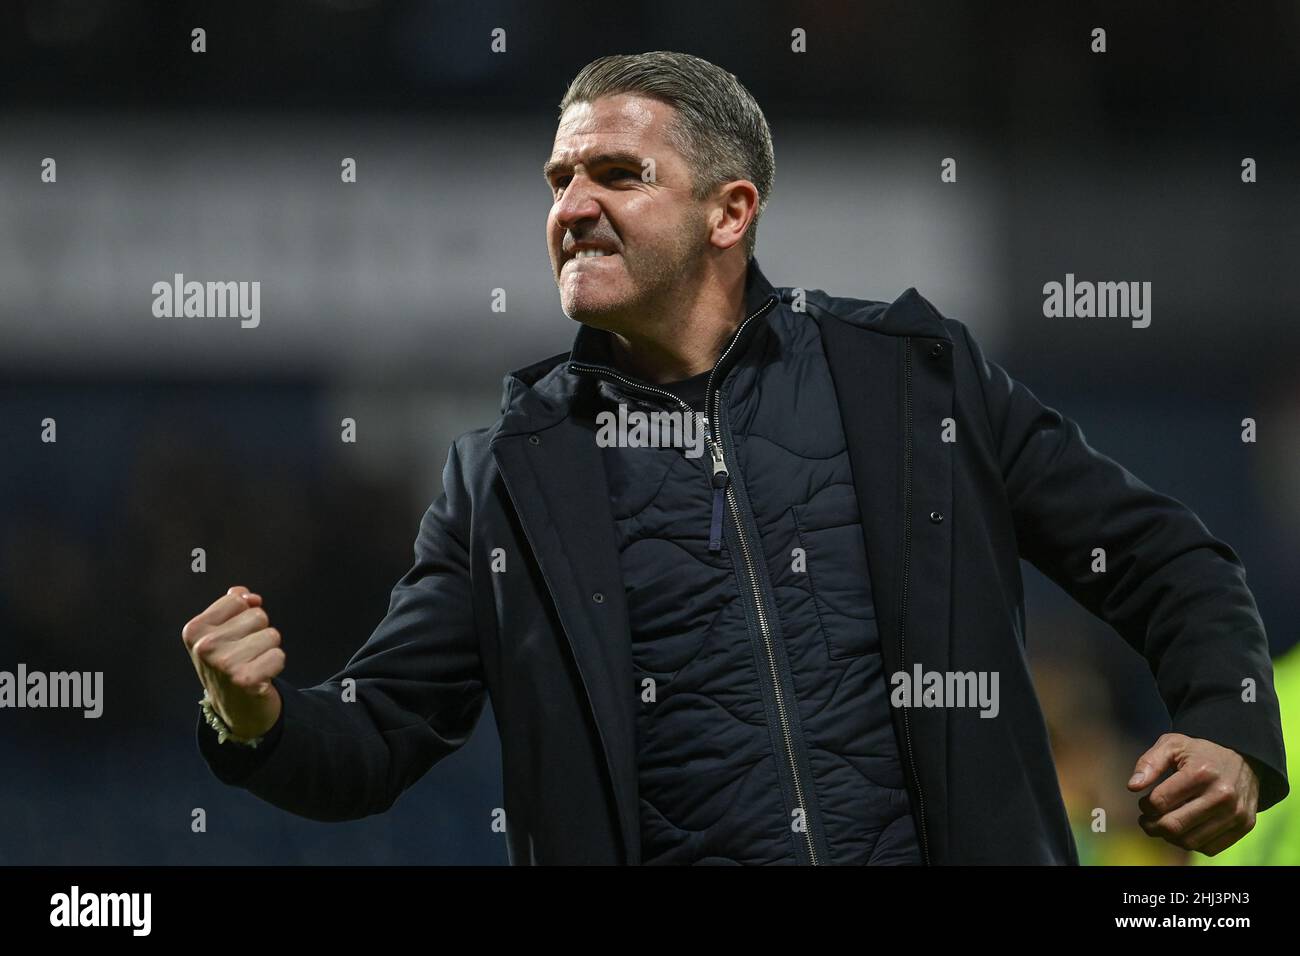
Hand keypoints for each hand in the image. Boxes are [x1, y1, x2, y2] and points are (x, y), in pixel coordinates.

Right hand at [181, 585, 283, 738]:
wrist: (234, 706)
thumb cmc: (229, 662)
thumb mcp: (221, 631)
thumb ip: (234, 606)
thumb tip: (250, 596)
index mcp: (195, 630)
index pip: (238, 599)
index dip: (245, 615)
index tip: (235, 635)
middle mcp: (205, 646)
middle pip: (258, 615)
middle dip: (259, 632)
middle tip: (246, 653)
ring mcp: (223, 664)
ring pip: (272, 634)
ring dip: (269, 649)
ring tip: (253, 664)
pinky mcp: (245, 679)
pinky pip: (279, 655)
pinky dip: (275, 665)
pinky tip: (260, 677)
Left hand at [1127, 732, 1258, 855]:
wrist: (1245, 758)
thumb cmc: (1201, 752)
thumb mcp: (1172, 745)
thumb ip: (1149, 763)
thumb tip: (1132, 787)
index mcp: (1201, 773)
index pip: (1160, 802)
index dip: (1144, 806)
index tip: (1144, 803)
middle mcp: (1222, 795)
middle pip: (1174, 826)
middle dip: (1152, 826)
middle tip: (1146, 821)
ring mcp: (1236, 813)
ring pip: (1190, 842)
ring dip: (1169, 838)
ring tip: (1162, 825)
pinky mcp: (1245, 826)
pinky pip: (1209, 848)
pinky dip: (1191, 843)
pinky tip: (1184, 830)